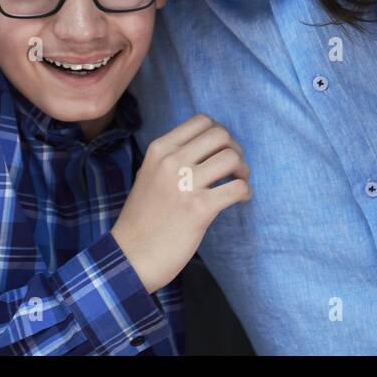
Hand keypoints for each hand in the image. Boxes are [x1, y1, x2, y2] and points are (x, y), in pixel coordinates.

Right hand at [110, 114, 251, 293]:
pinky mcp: (200, 209)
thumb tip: (206, 147)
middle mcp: (172, 161)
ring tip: (238, 183)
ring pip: (232, 158)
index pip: (201, 121)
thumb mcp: (148, 174)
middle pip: (221, 135)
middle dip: (235, 149)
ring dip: (243, 170)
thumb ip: (172, 157)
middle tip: (234, 168)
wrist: (131, 256)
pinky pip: (238, 188)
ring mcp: (186, 184)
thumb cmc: (142, 218)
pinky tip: (239, 200)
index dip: (219, 132)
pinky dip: (245, 192)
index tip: (221, 150)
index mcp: (159, 149)